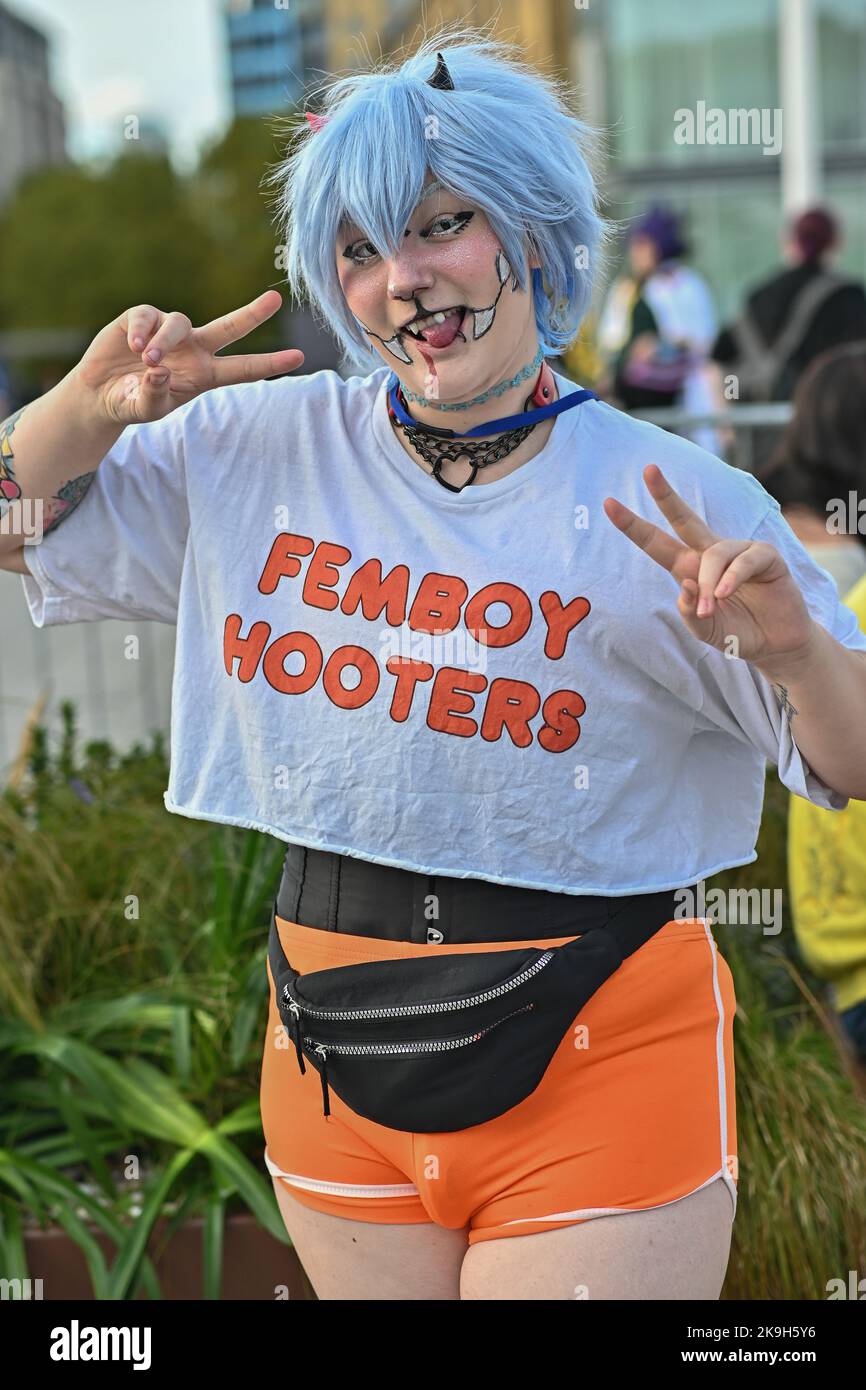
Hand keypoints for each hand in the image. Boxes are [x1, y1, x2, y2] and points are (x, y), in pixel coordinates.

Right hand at [76, 290, 304, 425]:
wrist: (99, 393)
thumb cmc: (132, 403)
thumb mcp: (146, 409)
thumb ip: (154, 394)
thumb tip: (158, 369)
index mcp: (204, 374)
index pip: (243, 368)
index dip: (270, 363)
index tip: (299, 356)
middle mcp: (194, 349)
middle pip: (229, 327)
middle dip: (252, 313)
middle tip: (275, 300)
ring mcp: (170, 331)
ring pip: (178, 324)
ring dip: (164, 342)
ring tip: (148, 361)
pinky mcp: (142, 318)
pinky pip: (148, 316)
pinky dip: (142, 330)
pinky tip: (134, 346)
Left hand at [603, 464, 814, 665]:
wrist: (776, 644)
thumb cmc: (737, 631)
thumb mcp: (705, 629)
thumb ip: (690, 613)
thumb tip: (684, 586)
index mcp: (688, 568)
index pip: (656, 542)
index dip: (633, 525)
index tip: (607, 504)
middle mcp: (711, 553)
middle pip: (684, 518)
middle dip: (665, 495)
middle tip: (648, 470)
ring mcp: (739, 551)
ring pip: (714, 554)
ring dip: (708, 583)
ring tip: (710, 608)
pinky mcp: (766, 556)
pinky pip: (744, 560)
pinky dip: (731, 578)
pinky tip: (724, 594)